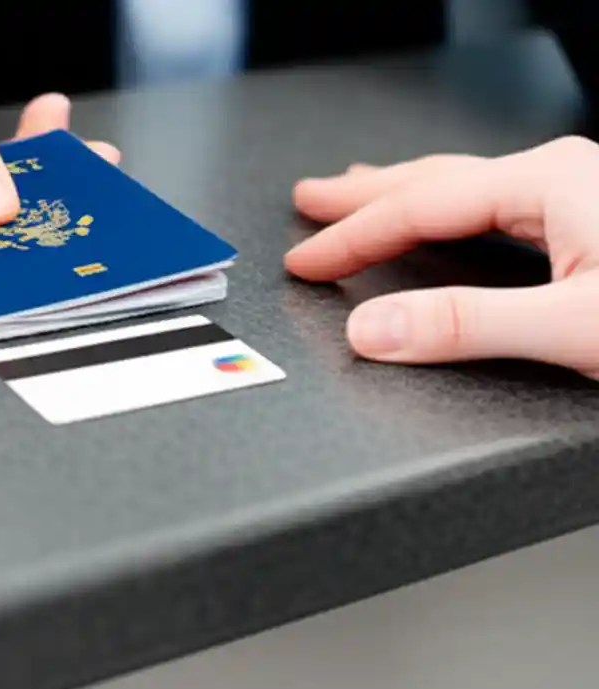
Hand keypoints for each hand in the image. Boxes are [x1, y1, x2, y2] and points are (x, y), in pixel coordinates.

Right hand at [285, 136, 598, 378]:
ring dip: (400, 198)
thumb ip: (466, 326)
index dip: (350, 239)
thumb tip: (371, 328)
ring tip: (360, 199)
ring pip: (460, 190)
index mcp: (548, 180)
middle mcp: (561, 175)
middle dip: (362, 197)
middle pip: (431, 183)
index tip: (303, 262)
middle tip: (309, 201)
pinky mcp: (592, 222)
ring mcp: (578, 193)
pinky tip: (442, 221)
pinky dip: (442, 214)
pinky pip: (490, 207)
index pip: (416, 210)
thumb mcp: (572, 325)